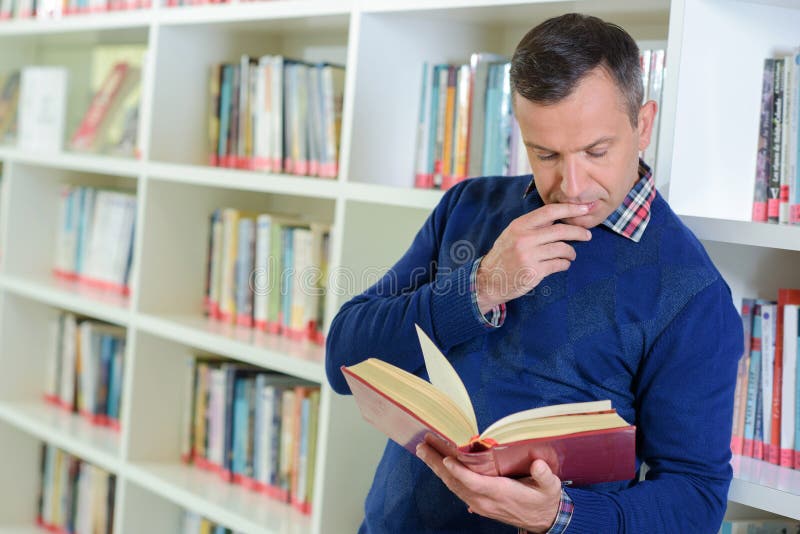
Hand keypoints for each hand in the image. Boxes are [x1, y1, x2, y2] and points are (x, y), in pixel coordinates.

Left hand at [416, 436, 562, 532]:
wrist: (543, 521)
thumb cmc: (545, 500)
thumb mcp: (551, 488)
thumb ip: (544, 476)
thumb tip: (538, 465)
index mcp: (501, 493)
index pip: (475, 482)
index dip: (459, 471)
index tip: (446, 458)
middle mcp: (485, 500)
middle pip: (456, 482)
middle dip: (437, 464)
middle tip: (423, 447)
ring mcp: (479, 504)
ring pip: (453, 486)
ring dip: (437, 468)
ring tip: (424, 451)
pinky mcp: (478, 504)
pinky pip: (457, 489)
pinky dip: (445, 476)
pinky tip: (437, 465)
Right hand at [476, 203, 591, 313]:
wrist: (489, 280)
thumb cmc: (504, 255)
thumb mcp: (513, 234)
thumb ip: (533, 226)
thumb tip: (559, 216)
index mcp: (519, 225)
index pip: (549, 211)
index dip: (570, 209)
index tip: (584, 209)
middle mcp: (524, 239)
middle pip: (561, 231)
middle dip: (579, 232)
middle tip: (587, 235)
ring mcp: (529, 256)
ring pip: (563, 249)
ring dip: (571, 252)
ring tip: (570, 255)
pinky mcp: (534, 272)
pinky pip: (559, 264)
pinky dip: (565, 264)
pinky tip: (562, 264)